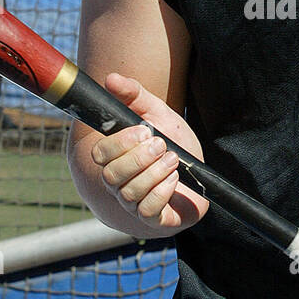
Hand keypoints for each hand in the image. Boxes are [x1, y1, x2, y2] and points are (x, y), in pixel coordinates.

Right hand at [89, 72, 209, 234]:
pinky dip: (162, 192)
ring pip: (130, 193)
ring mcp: (135, 204)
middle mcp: (120, 184)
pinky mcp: (155, 219)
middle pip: (112, 175)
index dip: (120, 143)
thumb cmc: (172, 145)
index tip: (144, 130)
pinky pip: (148, 211)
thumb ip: (134, 95)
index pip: (100, 155)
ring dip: (154, 172)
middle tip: (162, 144)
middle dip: (139, 158)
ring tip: (173, 159)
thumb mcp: (157, 114)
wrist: (198, 175)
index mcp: (116, 159)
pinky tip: (174, 179)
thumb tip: (111, 79)